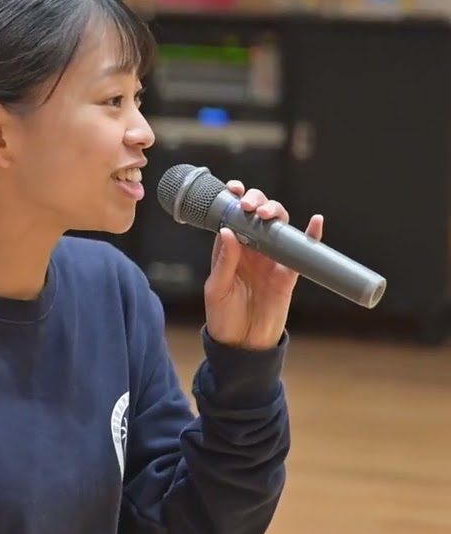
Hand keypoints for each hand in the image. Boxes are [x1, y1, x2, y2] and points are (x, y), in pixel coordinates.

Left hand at [203, 181, 324, 350]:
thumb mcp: (217, 288)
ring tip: (267, 214)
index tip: (232, 189)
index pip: (232, 217)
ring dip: (276, 213)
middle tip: (248, 206)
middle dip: (255, 202)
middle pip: (258, 215)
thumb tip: (228, 231)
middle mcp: (252, 249)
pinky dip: (311, 235)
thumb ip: (224, 261)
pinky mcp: (289, 274)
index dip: (233, 199)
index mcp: (229, 249)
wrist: (243, 344)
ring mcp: (272, 259)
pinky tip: (315, 222)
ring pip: (279, 227)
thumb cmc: (223, 316)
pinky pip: (302, 251)